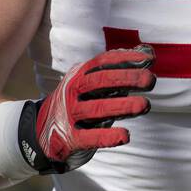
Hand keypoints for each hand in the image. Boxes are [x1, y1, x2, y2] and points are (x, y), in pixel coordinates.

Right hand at [19, 45, 155, 173]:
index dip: (126, 59)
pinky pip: (89, 137)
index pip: (103, 62)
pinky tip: (125, 135)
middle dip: (126, 79)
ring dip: (122, 106)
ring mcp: (69, 114)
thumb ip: (120, 71)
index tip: (149, 59)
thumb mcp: (92, 84)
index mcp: (80, 75)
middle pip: (100, 81)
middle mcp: (73, 91)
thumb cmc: (78, 104)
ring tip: (144, 105)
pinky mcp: (69, 138)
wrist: (40, 132)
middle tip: (150, 79)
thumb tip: (149, 53)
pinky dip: (107, 137)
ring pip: (97, 108)